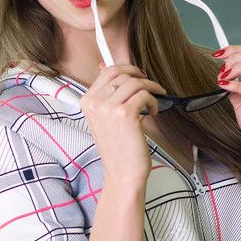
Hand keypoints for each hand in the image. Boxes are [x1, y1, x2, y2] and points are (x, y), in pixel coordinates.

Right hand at [79, 62, 165, 185]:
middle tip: (152, 87)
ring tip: (153, 104)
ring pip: (136, 83)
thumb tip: (104, 66)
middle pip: (122, 73)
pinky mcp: (125, 114)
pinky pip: (144, 95)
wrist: (123, 173)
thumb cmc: (118, 148)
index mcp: (87, 102)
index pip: (108, 71)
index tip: (139, 75)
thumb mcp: (106, 118)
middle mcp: (94, 103)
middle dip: (142, 78)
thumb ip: (106, 93)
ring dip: (151, 90)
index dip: (127, 69)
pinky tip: (153, 113)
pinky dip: (154, 102)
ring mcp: (108, 107)